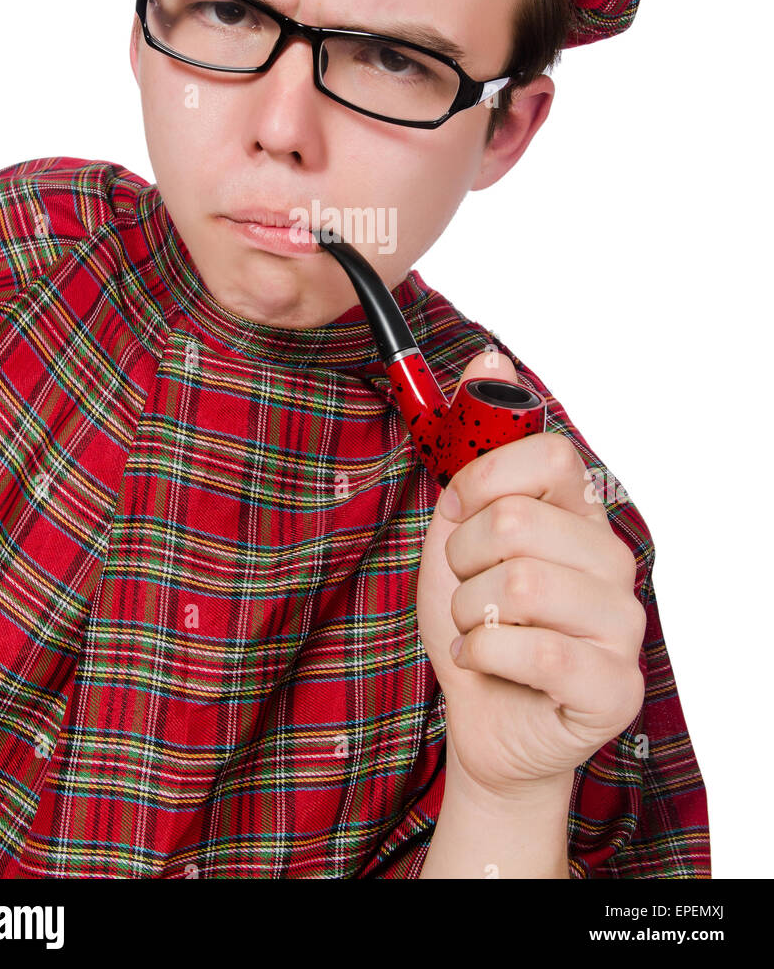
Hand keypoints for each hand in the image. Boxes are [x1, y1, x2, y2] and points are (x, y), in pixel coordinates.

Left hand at [415, 349, 646, 801]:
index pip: (550, 457)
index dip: (484, 480)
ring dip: (468, 614)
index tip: (460, 512)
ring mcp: (621, 625)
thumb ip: (473, 448)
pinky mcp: (614, 686)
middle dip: (462, 561)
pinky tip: (487, 664)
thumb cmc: (476, 622)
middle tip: (468, 590)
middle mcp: (611, 562)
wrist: (484, 720)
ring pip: (518, 586)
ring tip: (480, 630)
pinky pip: (533, 651)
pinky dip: (481, 657)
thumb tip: (490, 357)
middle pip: (517, 522)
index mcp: (580, 516)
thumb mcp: (456, 529)